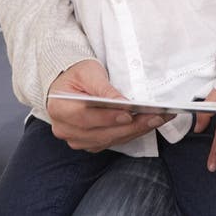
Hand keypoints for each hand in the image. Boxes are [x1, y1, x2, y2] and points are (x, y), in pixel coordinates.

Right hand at [47, 60, 169, 151]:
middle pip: (101, 133)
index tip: (130, 113)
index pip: (86, 117)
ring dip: (134, 131)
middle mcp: (65, 129)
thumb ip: (103, 89)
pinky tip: (145, 126)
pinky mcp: (88, 143)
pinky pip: (111, 142)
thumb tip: (123, 103)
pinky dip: (129, 134)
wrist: (68, 83)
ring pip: (109, 140)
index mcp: (59, 109)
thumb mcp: (89, 72)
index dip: (108, 117)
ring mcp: (76, 139)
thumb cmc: (77, 74)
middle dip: (131, 126)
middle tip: (155, 117)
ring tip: (156, 120)